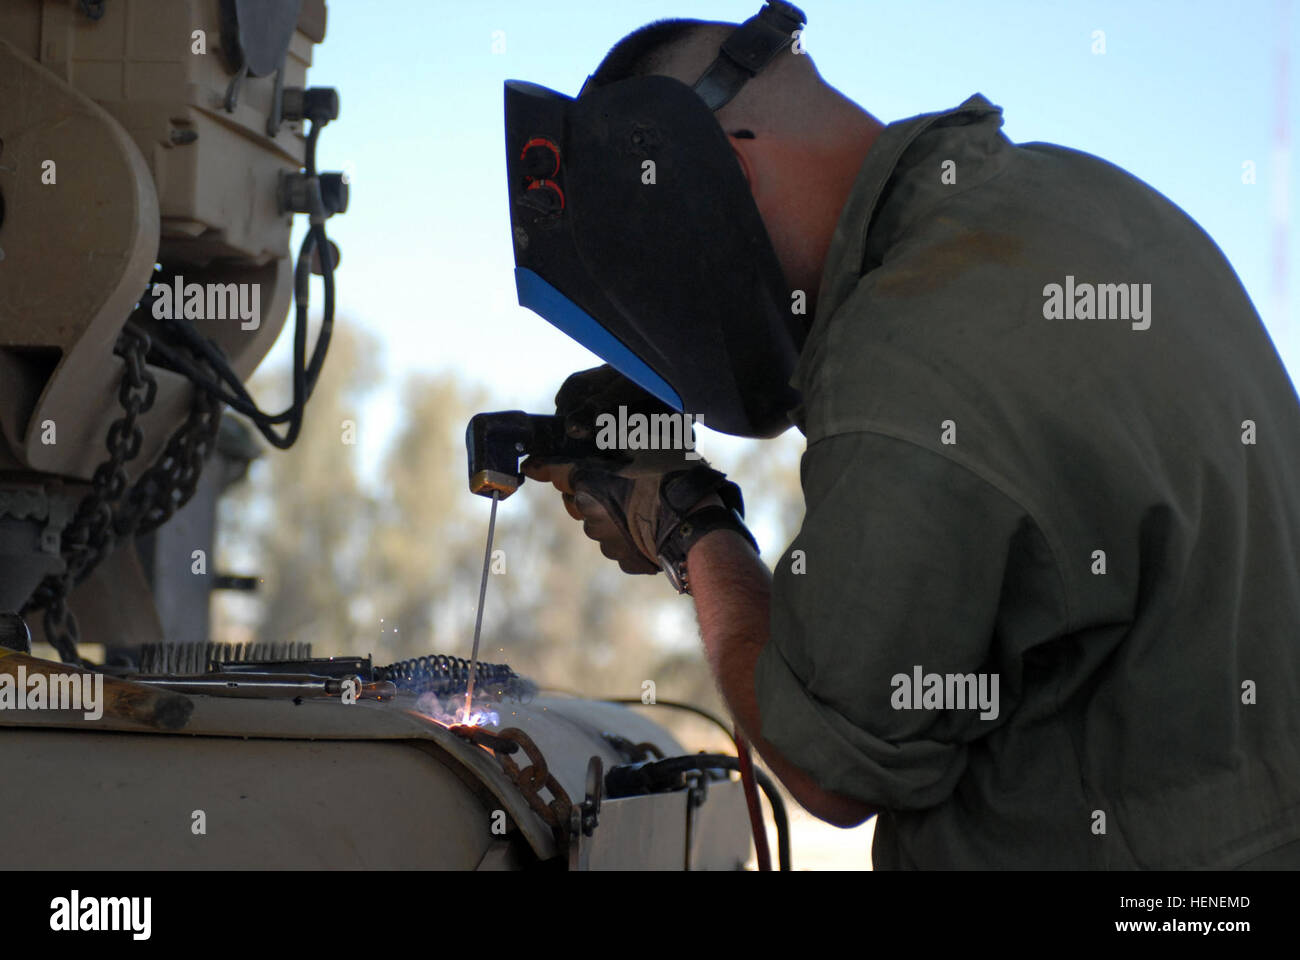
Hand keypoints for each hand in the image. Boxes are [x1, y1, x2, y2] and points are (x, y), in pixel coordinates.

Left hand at [523, 455, 732, 574]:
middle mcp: (589, 514)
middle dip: (585, 489)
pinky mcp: (624, 559)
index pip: (553, 472)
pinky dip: (628, 534)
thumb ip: (617, 436)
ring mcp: (606, 541)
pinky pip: (619, 543)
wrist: (694, 526)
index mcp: (588, 483)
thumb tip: (602, 426)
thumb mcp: (645, 443)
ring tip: (638, 503)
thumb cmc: (671, 477)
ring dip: (608, 512)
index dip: (540, 466)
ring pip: (597, 522)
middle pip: (576, 499)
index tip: (530, 466)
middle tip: (611, 478)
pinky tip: (650, 525)